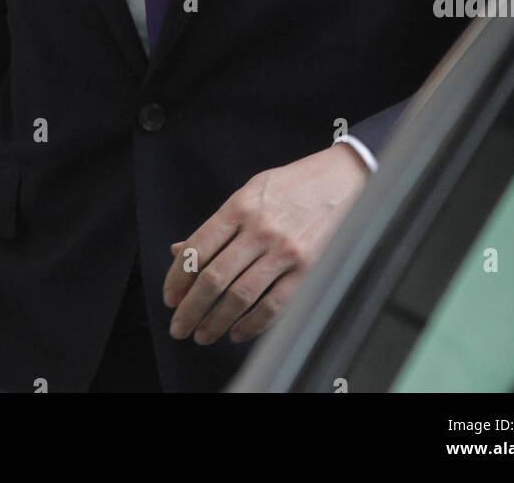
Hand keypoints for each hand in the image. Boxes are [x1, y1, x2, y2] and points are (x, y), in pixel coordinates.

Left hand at [162, 142, 368, 345]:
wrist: (343, 179)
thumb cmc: (293, 184)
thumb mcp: (251, 191)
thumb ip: (218, 224)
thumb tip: (179, 250)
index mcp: (240, 205)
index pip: (198, 248)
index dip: (178, 277)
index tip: (170, 297)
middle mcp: (260, 228)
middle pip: (214, 277)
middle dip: (191, 308)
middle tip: (179, 325)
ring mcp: (285, 251)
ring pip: (240, 296)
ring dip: (216, 321)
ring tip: (203, 334)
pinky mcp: (308, 269)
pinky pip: (274, 305)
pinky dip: (252, 325)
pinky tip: (238, 332)